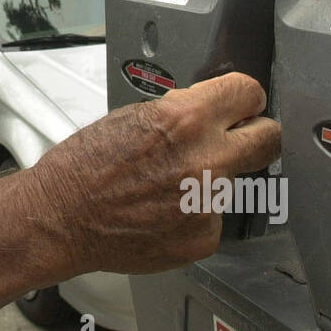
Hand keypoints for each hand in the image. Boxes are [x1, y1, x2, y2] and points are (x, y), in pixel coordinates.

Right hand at [27, 73, 279, 276]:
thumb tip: (212, 112)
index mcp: (186, 120)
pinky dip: (194, 214)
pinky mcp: (205, 238)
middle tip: (238, 138)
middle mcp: (206, 161)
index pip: (249, 92)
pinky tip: (162, 211)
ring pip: (234, 182)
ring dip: (211, 180)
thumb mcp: (133, 116)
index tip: (241, 105)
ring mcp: (208, 204)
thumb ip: (182, 112)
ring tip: (165, 186)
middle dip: (255, 134)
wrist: (60, 218)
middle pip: (269, 139)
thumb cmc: (83, 167)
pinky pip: (214, 216)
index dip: (244, 98)